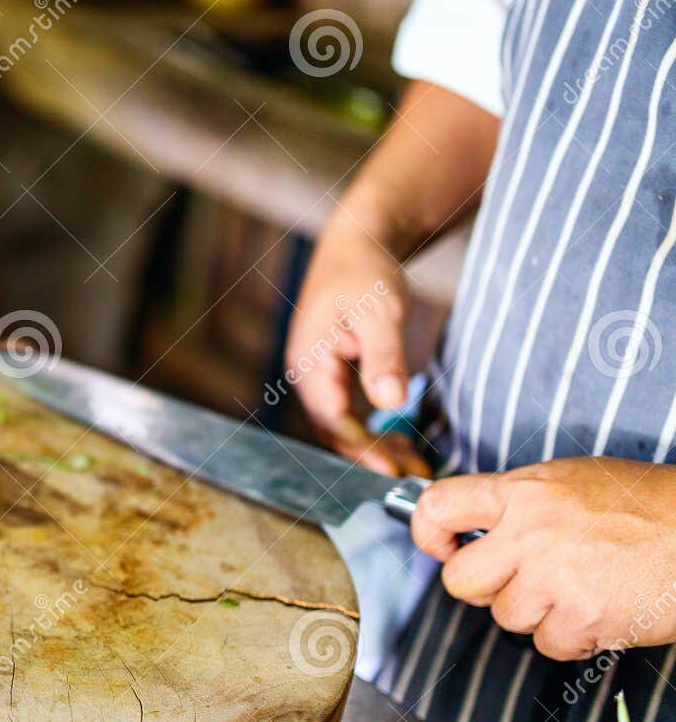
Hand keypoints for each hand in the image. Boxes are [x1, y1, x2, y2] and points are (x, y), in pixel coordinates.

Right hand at [286, 222, 430, 476]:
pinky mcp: (334, 376)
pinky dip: (376, 431)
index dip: (362, 449)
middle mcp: (308, 376)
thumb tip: (391, 402)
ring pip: (344, 427)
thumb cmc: (365, 271)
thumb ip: (384, 357)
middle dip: (371, 457)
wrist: (357, 244)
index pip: (333, 420)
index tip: (392, 471)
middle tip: (411, 477)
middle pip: (335, 432)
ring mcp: (319, 378)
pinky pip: (351, 413)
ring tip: (414, 466)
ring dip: (376, 448)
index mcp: (309, 363)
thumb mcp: (381, 310)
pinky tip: (404, 442)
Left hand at [412, 457, 675, 659]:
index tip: (442, 546)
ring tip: (579, 588)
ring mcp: (554, 577)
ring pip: (506, 617)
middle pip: (459, 580)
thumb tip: (476, 530)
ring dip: (537, 612)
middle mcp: (531, 532)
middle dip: (481, 589)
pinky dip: (571, 638)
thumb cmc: (651, 506)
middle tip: (515, 580)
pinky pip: (547, 644)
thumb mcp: (574, 482)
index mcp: (525, 492)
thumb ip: (521, 504)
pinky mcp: (582, 616)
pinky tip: (599, 611)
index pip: (439, 506)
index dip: (429, 534)